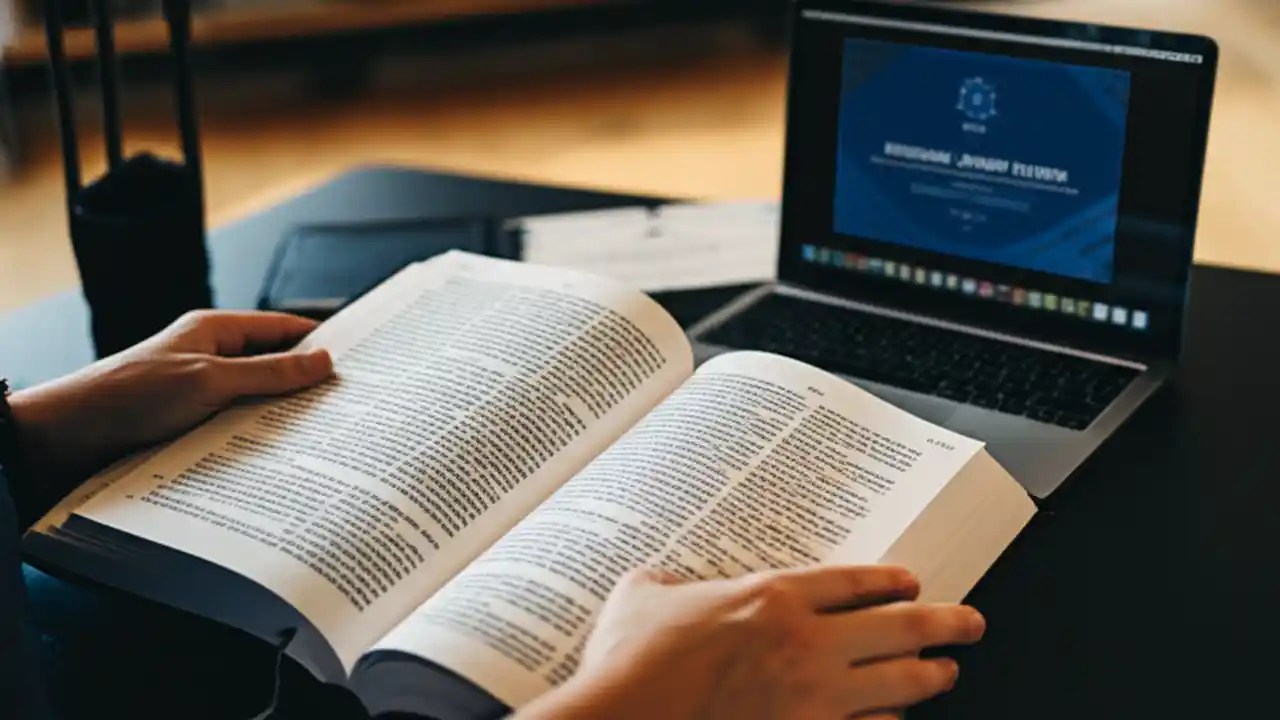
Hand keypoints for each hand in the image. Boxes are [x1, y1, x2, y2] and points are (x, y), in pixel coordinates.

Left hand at [9, 310, 331, 485]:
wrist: (70, 437)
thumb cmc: (130, 395)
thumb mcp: (210, 379)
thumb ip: (269, 372)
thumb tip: (322, 362)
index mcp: (215, 331)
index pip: (282, 329)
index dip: (319, 342)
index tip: (357, 359)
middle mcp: (209, 358)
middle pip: (273, 368)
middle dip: (306, 386)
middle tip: (349, 406)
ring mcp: (200, 393)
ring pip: (257, 402)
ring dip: (281, 419)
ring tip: (323, 438)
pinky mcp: (191, 425)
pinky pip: (237, 429)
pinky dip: (257, 440)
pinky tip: (279, 459)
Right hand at [519, 566, 983, 719]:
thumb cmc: (630, 662)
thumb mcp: (642, 596)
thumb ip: (665, 583)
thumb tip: (662, 583)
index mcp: (772, 598)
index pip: (852, 581)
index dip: (889, 581)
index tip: (910, 582)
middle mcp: (807, 644)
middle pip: (900, 627)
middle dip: (946, 623)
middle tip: (970, 623)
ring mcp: (813, 699)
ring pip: (899, 683)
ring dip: (931, 675)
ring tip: (948, 672)